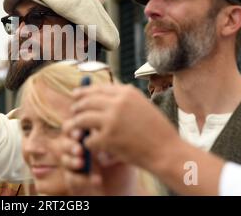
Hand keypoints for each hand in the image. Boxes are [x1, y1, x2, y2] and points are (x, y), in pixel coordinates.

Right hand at [61, 130, 136, 195]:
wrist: (124, 192)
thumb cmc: (123, 168)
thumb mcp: (124, 152)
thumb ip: (114, 142)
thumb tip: (101, 138)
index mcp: (87, 136)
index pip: (76, 125)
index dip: (75, 127)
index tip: (81, 133)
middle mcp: (78, 148)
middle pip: (64, 140)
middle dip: (70, 144)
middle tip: (79, 149)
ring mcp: (74, 164)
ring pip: (64, 158)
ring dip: (72, 160)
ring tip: (82, 163)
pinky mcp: (73, 180)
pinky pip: (70, 177)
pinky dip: (82, 179)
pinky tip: (97, 180)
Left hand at [63, 83, 178, 169]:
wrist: (167, 151)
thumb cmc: (157, 130)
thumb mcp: (142, 105)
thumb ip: (123, 98)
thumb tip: (102, 94)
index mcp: (126, 92)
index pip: (97, 88)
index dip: (84, 92)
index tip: (76, 94)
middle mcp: (117, 102)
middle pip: (86, 101)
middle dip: (77, 107)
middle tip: (73, 111)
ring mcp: (111, 120)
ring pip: (82, 118)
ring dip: (77, 124)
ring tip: (75, 128)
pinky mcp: (107, 138)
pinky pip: (88, 139)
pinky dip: (88, 144)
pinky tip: (91, 146)